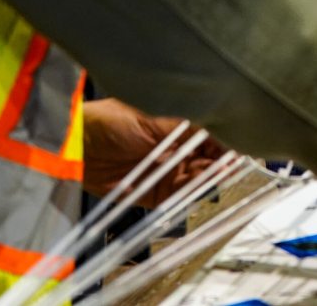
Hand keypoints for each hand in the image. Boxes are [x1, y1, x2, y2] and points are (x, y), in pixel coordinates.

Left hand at [81, 98, 223, 204]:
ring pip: (198, 179)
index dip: (225, 141)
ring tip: (220, 172)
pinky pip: (180, 197)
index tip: (239, 144)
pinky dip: (193, 193)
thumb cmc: (110, 121)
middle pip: (209, 159)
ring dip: (210, 177)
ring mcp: (166, 172)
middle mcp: (175, 150)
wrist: (77, 147)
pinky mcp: (155, 195)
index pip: (210, 136)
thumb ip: (190, 127)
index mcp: (176, 126)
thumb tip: (221, 129)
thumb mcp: (154, 118)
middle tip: (233, 162)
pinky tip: (202, 184)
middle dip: (222, 161)